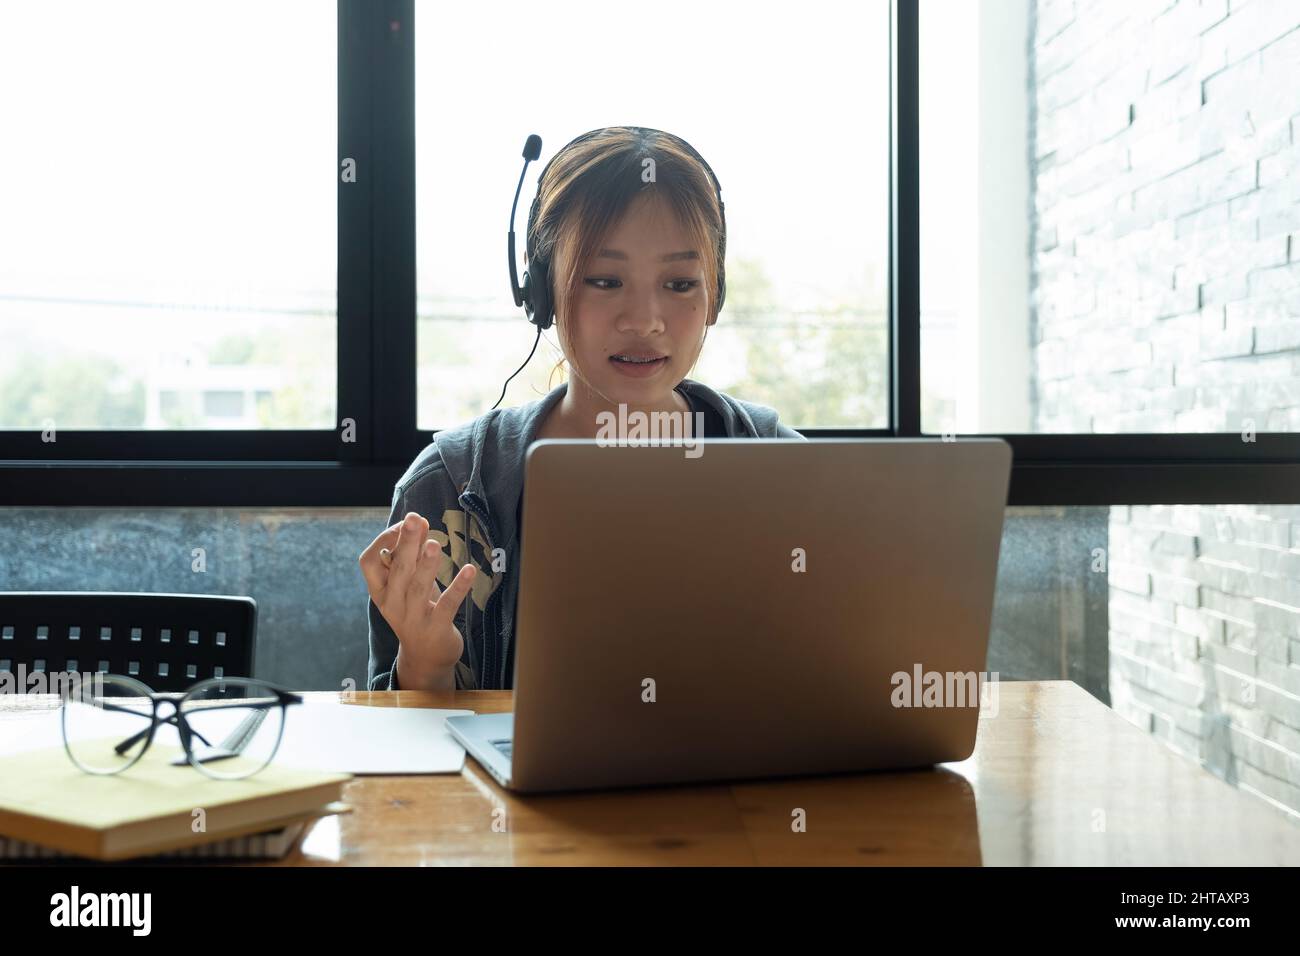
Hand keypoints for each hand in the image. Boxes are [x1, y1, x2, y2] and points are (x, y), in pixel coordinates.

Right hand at [358, 511, 476, 688]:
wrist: (426, 657)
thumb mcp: (409, 584)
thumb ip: (413, 556)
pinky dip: (458, 587)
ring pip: (418, 588)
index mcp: (380, 591)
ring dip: (426, 564)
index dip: (384, 540)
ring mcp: (413, 618)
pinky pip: (447, 605)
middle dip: (406, 543)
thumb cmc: (417, 611)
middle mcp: (392, 604)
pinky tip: (469, 570)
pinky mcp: (436, 629)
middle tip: (414, 519)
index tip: (404, 523)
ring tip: (434, 544)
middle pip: (397, 570)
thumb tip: (420, 522)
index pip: (368, 562)